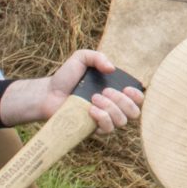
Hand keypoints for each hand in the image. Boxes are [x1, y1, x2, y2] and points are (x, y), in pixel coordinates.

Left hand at [12, 48, 143, 128]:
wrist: (48, 93)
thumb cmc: (65, 77)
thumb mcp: (81, 58)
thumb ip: (97, 57)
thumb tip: (112, 69)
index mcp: (115, 91)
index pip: (138, 99)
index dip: (137, 95)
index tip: (126, 88)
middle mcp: (113, 107)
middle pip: (134, 112)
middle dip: (123, 101)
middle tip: (105, 91)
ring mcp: (104, 119)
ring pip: (123, 121)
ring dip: (111, 108)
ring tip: (94, 98)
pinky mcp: (93, 129)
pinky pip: (108, 129)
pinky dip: (103, 118)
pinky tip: (90, 110)